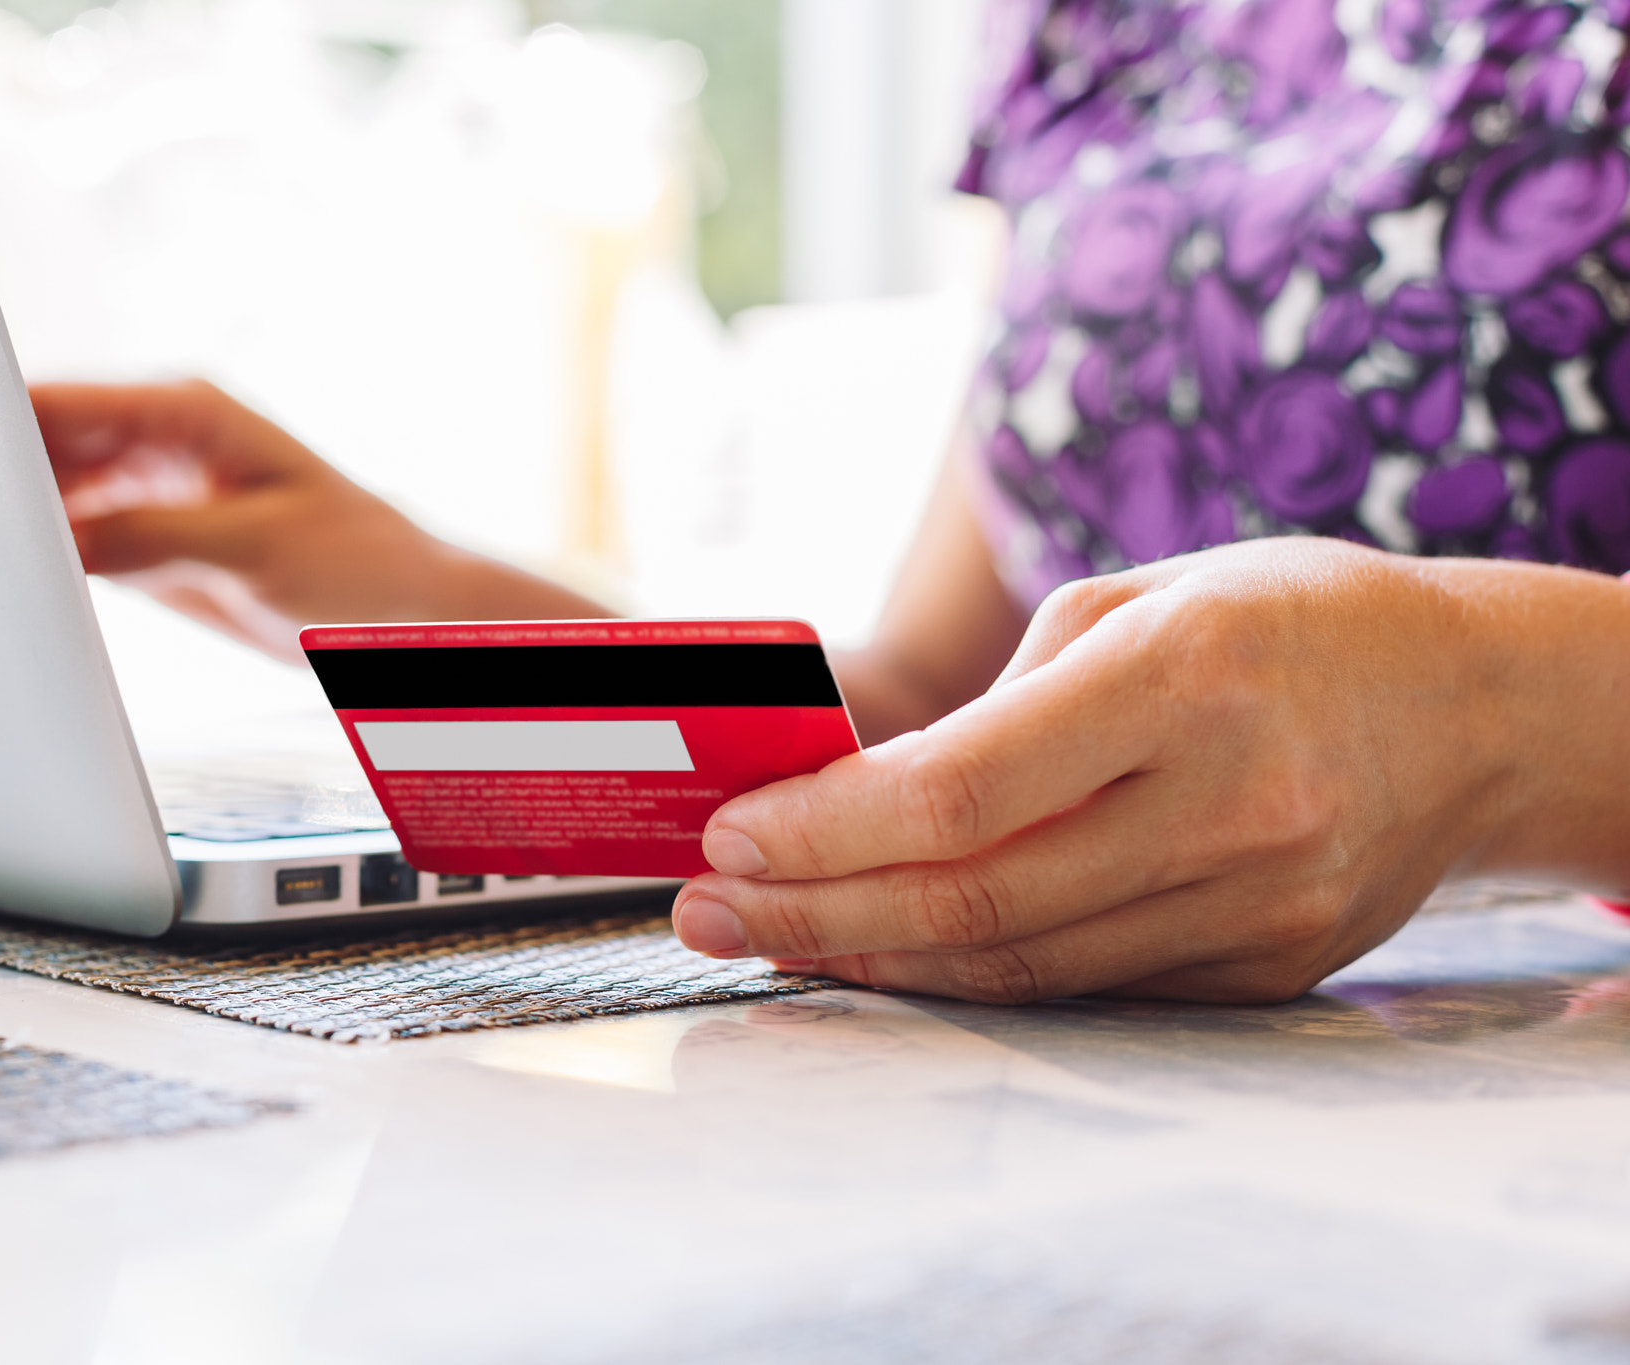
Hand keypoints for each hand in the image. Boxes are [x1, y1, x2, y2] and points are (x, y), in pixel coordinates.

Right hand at [31, 381, 603, 658]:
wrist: (408, 619)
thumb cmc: (362, 563)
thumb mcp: (254, 548)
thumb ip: (152, 534)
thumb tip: (62, 533)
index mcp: (185, 412)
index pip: (60, 400)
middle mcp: (157, 442)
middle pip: (39, 444)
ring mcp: (149, 493)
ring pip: (47, 496)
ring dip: (7, 519)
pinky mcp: (150, 546)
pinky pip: (72, 544)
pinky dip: (40, 559)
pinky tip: (5, 579)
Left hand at [672, 538, 1629, 1003]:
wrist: (1470, 703)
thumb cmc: (1282, 620)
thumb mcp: (1137, 601)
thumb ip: (1000, 706)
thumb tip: (858, 801)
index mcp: (1187, 680)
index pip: (965, 792)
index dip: (829, 830)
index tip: (730, 836)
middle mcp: (1232, 805)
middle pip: (976, 900)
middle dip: (815, 915)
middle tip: (708, 909)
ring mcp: (1259, 905)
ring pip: (1021, 966)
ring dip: (874, 959)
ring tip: (771, 935)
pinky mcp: (1267, 967)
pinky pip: (1086, 986)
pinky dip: (972, 974)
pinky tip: (889, 953)